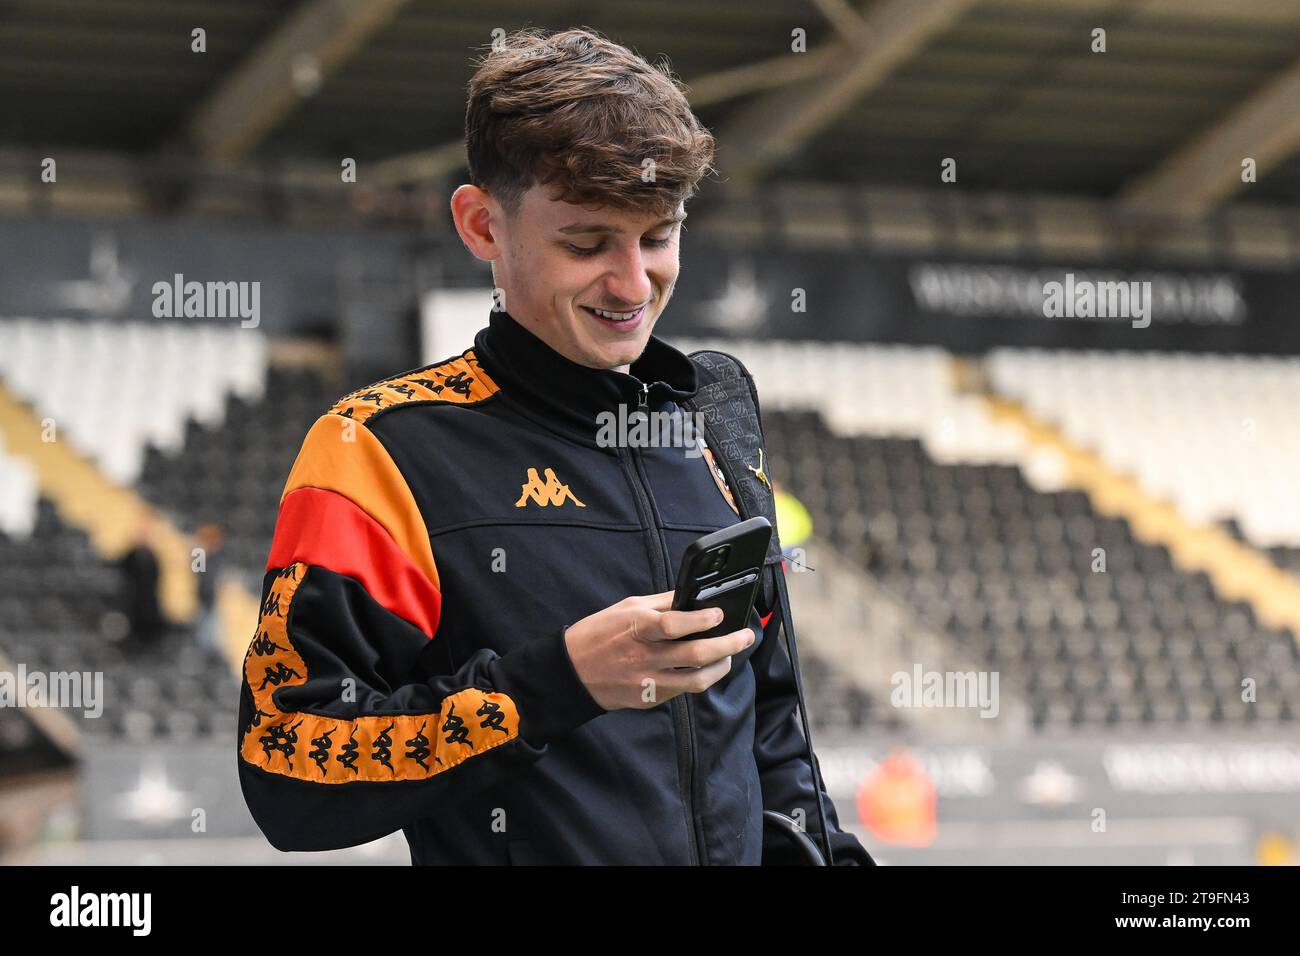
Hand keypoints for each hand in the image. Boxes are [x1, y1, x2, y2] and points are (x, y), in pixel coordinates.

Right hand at [563, 590, 754, 710]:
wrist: (571, 672)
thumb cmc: (598, 633)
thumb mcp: (626, 607)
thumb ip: (661, 603)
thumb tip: (692, 597)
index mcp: (637, 627)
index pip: (675, 625)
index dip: (702, 621)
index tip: (720, 615)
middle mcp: (644, 657)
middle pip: (695, 655)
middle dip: (728, 645)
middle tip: (744, 636)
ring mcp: (647, 682)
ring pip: (696, 681)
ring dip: (721, 667)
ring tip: (730, 655)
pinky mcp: (649, 699)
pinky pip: (682, 691)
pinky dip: (699, 679)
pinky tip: (707, 669)